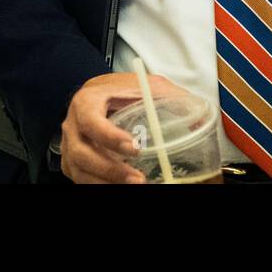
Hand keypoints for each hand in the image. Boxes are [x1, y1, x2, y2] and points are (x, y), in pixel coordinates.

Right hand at [59, 73, 190, 182]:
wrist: (102, 93)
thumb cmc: (123, 90)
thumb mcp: (148, 86)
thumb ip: (172, 96)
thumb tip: (201, 116)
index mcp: (88, 100)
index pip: (91, 120)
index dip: (109, 136)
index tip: (134, 147)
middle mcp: (72, 124)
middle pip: (82, 153)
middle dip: (110, 170)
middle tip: (138, 179)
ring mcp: (70, 145)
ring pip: (79, 171)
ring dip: (106, 182)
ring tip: (136, 184)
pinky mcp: (73, 161)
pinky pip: (81, 178)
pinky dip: (100, 184)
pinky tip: (120, 186)